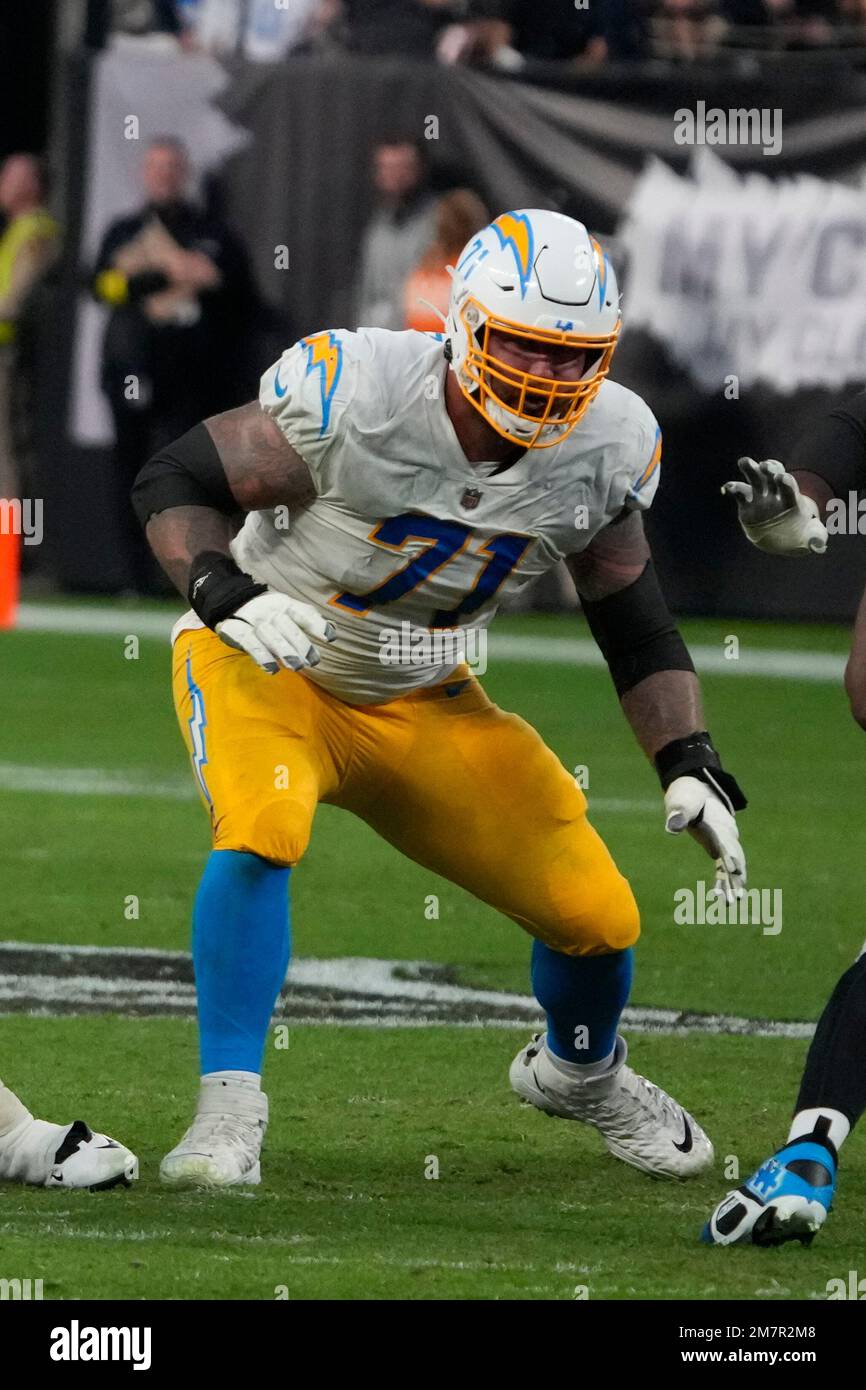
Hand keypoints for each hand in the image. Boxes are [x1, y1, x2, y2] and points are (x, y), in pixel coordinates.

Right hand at [216, 591, 335, 673]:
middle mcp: (269, 609)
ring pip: (270, 634)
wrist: (230, 604)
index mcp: (284, 603)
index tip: (330, 638)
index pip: (303, 612)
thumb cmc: (267, 615)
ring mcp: (251, 619)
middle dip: (300, 643)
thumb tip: (333, 631)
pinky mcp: (234, 629)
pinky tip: (272, 669)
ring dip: (284, 651)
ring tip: (296, 667)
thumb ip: (307, 621)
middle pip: (286, 624)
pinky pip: (250, 643)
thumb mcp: (286, 612)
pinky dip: (262, 656)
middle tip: (310, 662)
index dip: (317, 623)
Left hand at [664, 774, 745, 903]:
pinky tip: (724, 897)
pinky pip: (724, 867)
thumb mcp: (680, 802)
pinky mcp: (719, 848)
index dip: (730, 856)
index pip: (726, 842)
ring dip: (733, 884)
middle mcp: (727, 835)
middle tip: (737, 896)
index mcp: (718, 824)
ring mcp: (725, 842)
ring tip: (733, 903)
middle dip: (736, 878)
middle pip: (734, 858)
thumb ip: (678, 814)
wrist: (696, 789)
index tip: (734, 870)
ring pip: (733, 866)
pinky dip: (725, 881)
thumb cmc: (686, 795)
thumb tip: (671, 828)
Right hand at [722, 457, 826, 554]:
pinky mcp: (746, 502)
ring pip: (755, 477)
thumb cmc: (799, 533)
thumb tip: (820, 546)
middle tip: (764, 466)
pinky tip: (727, 488)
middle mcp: (776, 493)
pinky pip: (739, 492)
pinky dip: (733, 488)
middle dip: (769, 468)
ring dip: (750, 468)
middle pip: (772, 475)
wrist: (782, 535)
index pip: (789, 486)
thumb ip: (816, 538)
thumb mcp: (811, 536)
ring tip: (744, 462)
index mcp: (791, 499)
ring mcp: (760, 496)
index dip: (786, 481)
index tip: (782, 478)